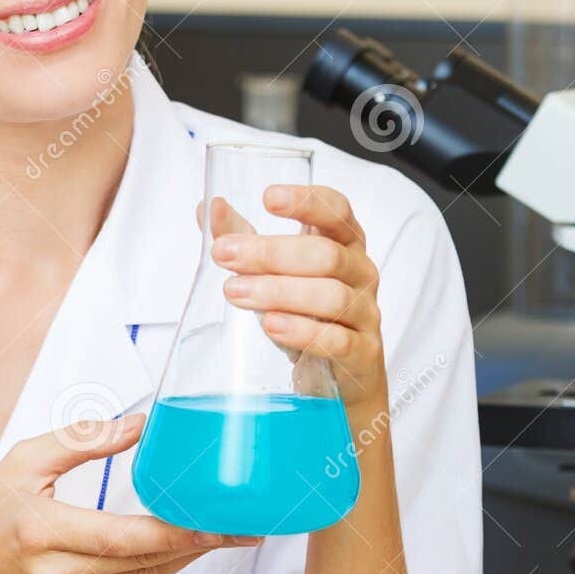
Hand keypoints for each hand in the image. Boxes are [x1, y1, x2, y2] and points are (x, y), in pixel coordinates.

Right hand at [0, 413, 256, 573]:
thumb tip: (141, 425)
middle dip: (194, 546)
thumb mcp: (24, 464)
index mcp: (40, 533)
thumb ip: (82, 441)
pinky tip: (157, 561)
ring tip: (206, 538)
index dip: (177, 533)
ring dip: (175, 563)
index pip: (125, 537)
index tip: (219, 524)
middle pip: (141, 564)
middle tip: (236, 527)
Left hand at [209, 184, 387, 409]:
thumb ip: (242, 237)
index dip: (306, 201)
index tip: (268, 198)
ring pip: (332, 296)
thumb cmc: (307, 314)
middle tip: (225, 254)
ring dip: (279, 292)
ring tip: (236, 292)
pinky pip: (338, 341)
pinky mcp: (363, 354)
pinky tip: (272, 326)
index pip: (336, 210)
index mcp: (344, 243)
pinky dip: (304, 333)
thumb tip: (208, 208)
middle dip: (271, 253)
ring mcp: (366, 314)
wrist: (340, 376)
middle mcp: (360, 273)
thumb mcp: (275, 273)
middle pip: (326, 254)